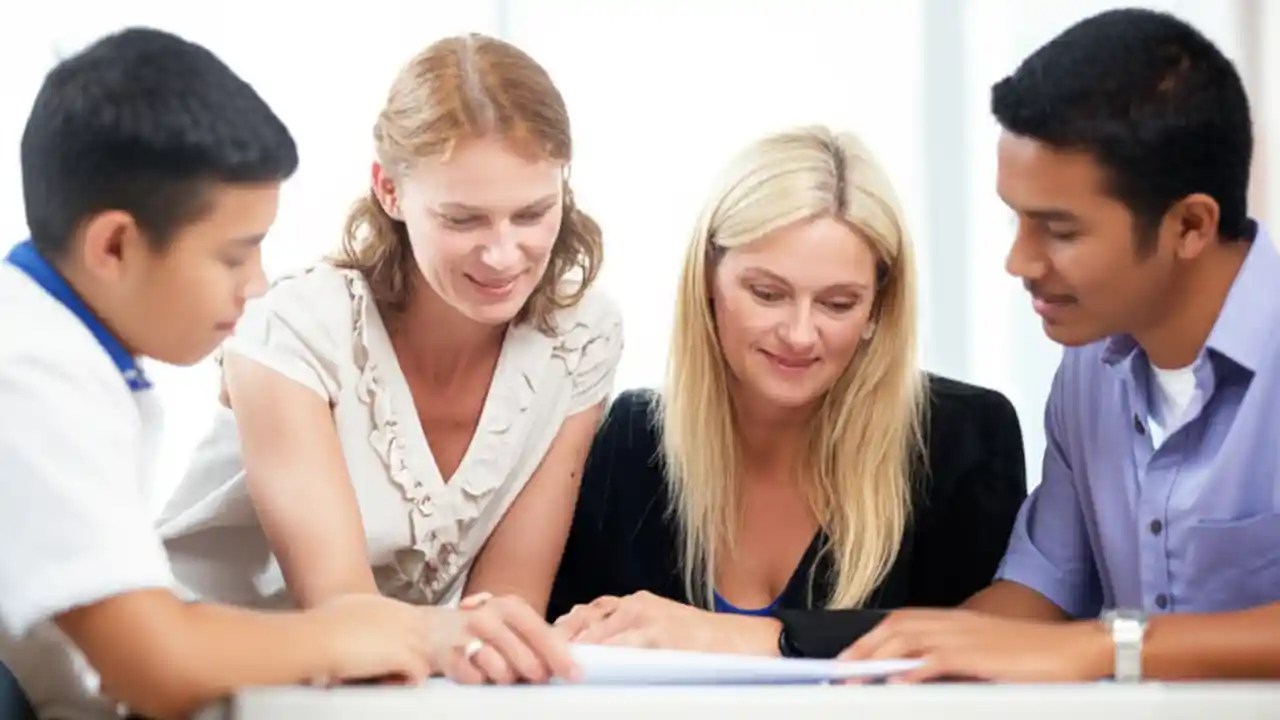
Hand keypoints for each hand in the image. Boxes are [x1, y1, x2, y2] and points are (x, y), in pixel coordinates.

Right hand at [305, 594, 434, 685]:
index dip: (410, 636)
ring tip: (397, 674)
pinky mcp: (405, 656)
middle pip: (426, 636)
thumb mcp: (351, 606)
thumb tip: (357, 619)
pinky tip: (396, 682)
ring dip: (415, 665)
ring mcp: (408, 636)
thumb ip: (365, 612)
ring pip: (427, 653)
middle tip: (398, 663)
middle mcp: (405, 617)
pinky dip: (412, 680)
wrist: (322, 636)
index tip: (397, 647)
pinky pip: (421, 671)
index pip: (416, 620)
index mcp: (392, 605)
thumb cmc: (326, 621)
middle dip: (416, 650)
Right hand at [429, 593, 578, 684]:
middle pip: (526, 659)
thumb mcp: (509, 625)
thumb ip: (535, 640)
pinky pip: (476, 680)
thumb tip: (568, 663)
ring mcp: (468, 636)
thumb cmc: (479, 631)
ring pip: (502, 671)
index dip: (560, 656)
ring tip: (499, 672)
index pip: (542, 633)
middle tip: (531, 677)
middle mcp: (490, 617)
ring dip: (505, 678)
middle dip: (533, 673)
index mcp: (510, 608)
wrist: (429, 631)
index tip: (574, 674)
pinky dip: (480, 681)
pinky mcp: (448, 656)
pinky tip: (476, 672)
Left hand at [553, 591, 726, 651]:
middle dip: (563, 641)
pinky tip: (589, 670)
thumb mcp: (661, 625)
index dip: (564, 629)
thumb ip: (629, 632)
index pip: (588, 612)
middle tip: (543, 661)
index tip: (546, 645)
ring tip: (557, 668)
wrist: (740, 641)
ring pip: (599, 636)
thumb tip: (594, 652)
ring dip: (577, 653)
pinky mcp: (658, 635)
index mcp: (636, 601)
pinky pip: (621, 649)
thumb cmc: (700, 640)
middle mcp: (637, 604)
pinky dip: (603, 659)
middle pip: (586, 621)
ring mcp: (647, 619)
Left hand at [837, 609, 1110, 682]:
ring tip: (852, 679)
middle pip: (895, 628)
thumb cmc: (1036, 658)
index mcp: (956, 621)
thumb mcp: (987, 657)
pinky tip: (894, 686)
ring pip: (906, 640)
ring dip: (875, 659)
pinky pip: (935, 661)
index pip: (901, 622)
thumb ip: (955, 663)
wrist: (1076, 650)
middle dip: (862, 648)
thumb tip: (923, 680)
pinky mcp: (978, 655)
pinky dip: (911, 672)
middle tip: (838, 671)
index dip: (871, 638)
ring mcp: (965, 636)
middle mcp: (955, 622)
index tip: (849, 658)